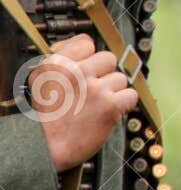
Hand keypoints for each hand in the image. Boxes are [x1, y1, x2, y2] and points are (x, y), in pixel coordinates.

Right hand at [31, 34, 140, 172]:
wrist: (44, 147)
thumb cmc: (44, 117)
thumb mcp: (41, 80)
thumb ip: (62, 61)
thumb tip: (85, 48)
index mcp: (57, 64)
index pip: (87, 43)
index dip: (89, 56)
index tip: (88, 67)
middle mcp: (77, 73)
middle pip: (108, 58)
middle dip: (104, 73)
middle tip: (93, 89)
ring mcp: (95, 88)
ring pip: (120, 78)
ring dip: (114, 90)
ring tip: (98, 104)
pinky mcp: (110, 105)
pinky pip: (130, 95)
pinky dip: (124, 104)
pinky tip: (110, 111)